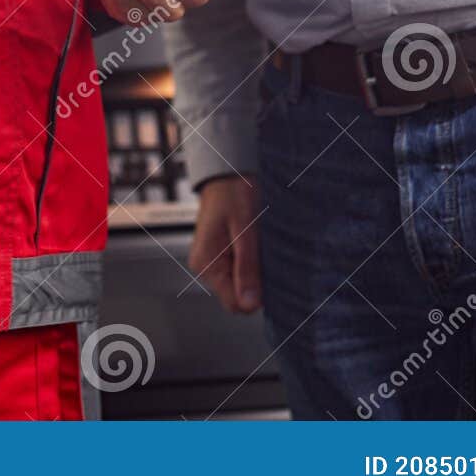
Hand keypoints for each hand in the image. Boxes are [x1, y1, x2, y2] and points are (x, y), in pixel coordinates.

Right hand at [190, 175, 261, 313]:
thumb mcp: (245, 230)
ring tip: (259, 245)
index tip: (270, 274)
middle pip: (238, 296)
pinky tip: (255, 244)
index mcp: (206, 264)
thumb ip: (247, 267)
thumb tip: (250, 304)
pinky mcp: (220, 255)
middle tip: (265, 254)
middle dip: (257, 282)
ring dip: (255, 270)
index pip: (234, 304)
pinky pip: (239, 271)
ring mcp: (211, 261)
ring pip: (241, 284)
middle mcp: (205, 267)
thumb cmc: (234, 193)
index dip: (256, 295)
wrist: (228, 172)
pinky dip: (252, 263)